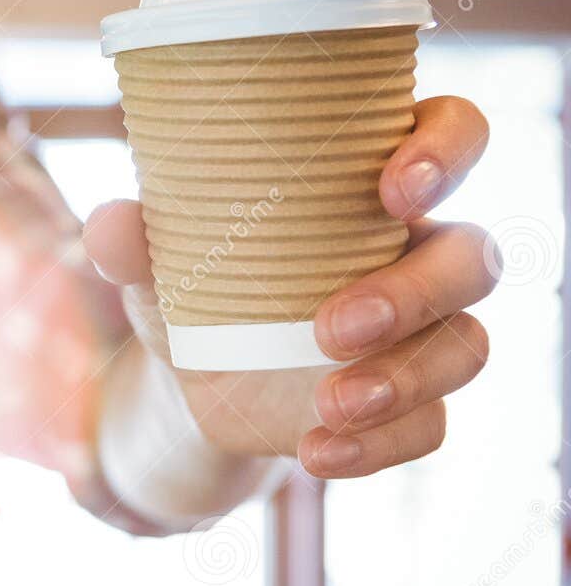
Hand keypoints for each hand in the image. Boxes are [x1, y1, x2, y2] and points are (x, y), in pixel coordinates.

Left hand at [83, 96, 493, 477]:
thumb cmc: (196, 284)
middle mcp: (417, 253)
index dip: (446, 149)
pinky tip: (314, 452)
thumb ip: (134, 238)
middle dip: (414, 294)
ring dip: (404, 379)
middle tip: (331, 328)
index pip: (452, 133)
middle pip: (473, 257)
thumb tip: (111, 225)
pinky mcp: (408, 405)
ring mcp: (422, 334)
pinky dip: (378, 446)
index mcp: (371, 186)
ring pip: (465, 347)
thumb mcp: (156, 260)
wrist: (193, 380)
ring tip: (329, 404)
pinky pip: (430, 426)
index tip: (391, 189)